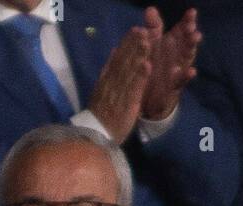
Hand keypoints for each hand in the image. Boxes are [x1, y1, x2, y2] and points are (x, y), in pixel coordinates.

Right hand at [88, 25, 152, 143]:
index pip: (116, 59)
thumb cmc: (101, 117)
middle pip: (123, 62)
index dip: (126, 44)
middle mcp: (111, 85)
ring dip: (138, 56)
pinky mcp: (127, 105)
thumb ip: (107, 73)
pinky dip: (140, 76)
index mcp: (105, 82)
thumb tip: (113, 52)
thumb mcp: (100, 92)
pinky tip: (147, 64)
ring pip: (129, 72)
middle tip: (142, 30)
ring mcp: (119, 94)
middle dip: (133, 45)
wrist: (95, 138)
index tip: (134, 31)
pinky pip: (134, 88)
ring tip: (147, 41)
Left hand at [141, 7, 200, 120]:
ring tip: (194, 39)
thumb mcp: (151, 47)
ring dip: (191, 49)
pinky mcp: (174, 87)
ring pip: (187, 58)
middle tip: (192, 26)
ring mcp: (177, 71)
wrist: (146, 99)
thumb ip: (153, 28)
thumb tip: (150, 9)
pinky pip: (181, 81)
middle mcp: (177, 56)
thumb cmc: (153, 67)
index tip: (191, 12)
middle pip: (187, 42)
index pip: (181, 30)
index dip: (187, 21)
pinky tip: (191, 71)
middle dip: (190, 33)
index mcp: (171, 45)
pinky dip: (186, 76)